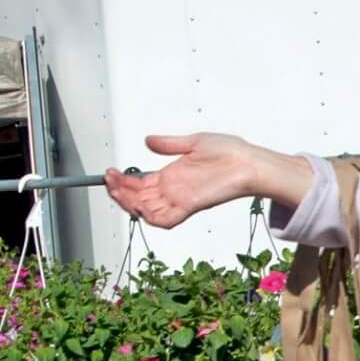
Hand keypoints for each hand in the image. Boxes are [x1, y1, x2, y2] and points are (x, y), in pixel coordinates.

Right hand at [102, 133, 309, 228]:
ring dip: (128, 202)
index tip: (110, 173)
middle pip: (139, 198)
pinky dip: (149, 217)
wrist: (250, 162)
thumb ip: (169, 144)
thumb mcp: (193, 143)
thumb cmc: (229, 152)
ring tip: (116, 189)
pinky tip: (137, 205)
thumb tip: (148, 140)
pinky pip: (165, 220)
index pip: (141, 185)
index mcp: (172, 177)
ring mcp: (181, 199)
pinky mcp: (190, 206)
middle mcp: (174, 191)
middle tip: (109, 180)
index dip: (124, 182)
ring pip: (147, 210)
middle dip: (120, 191)